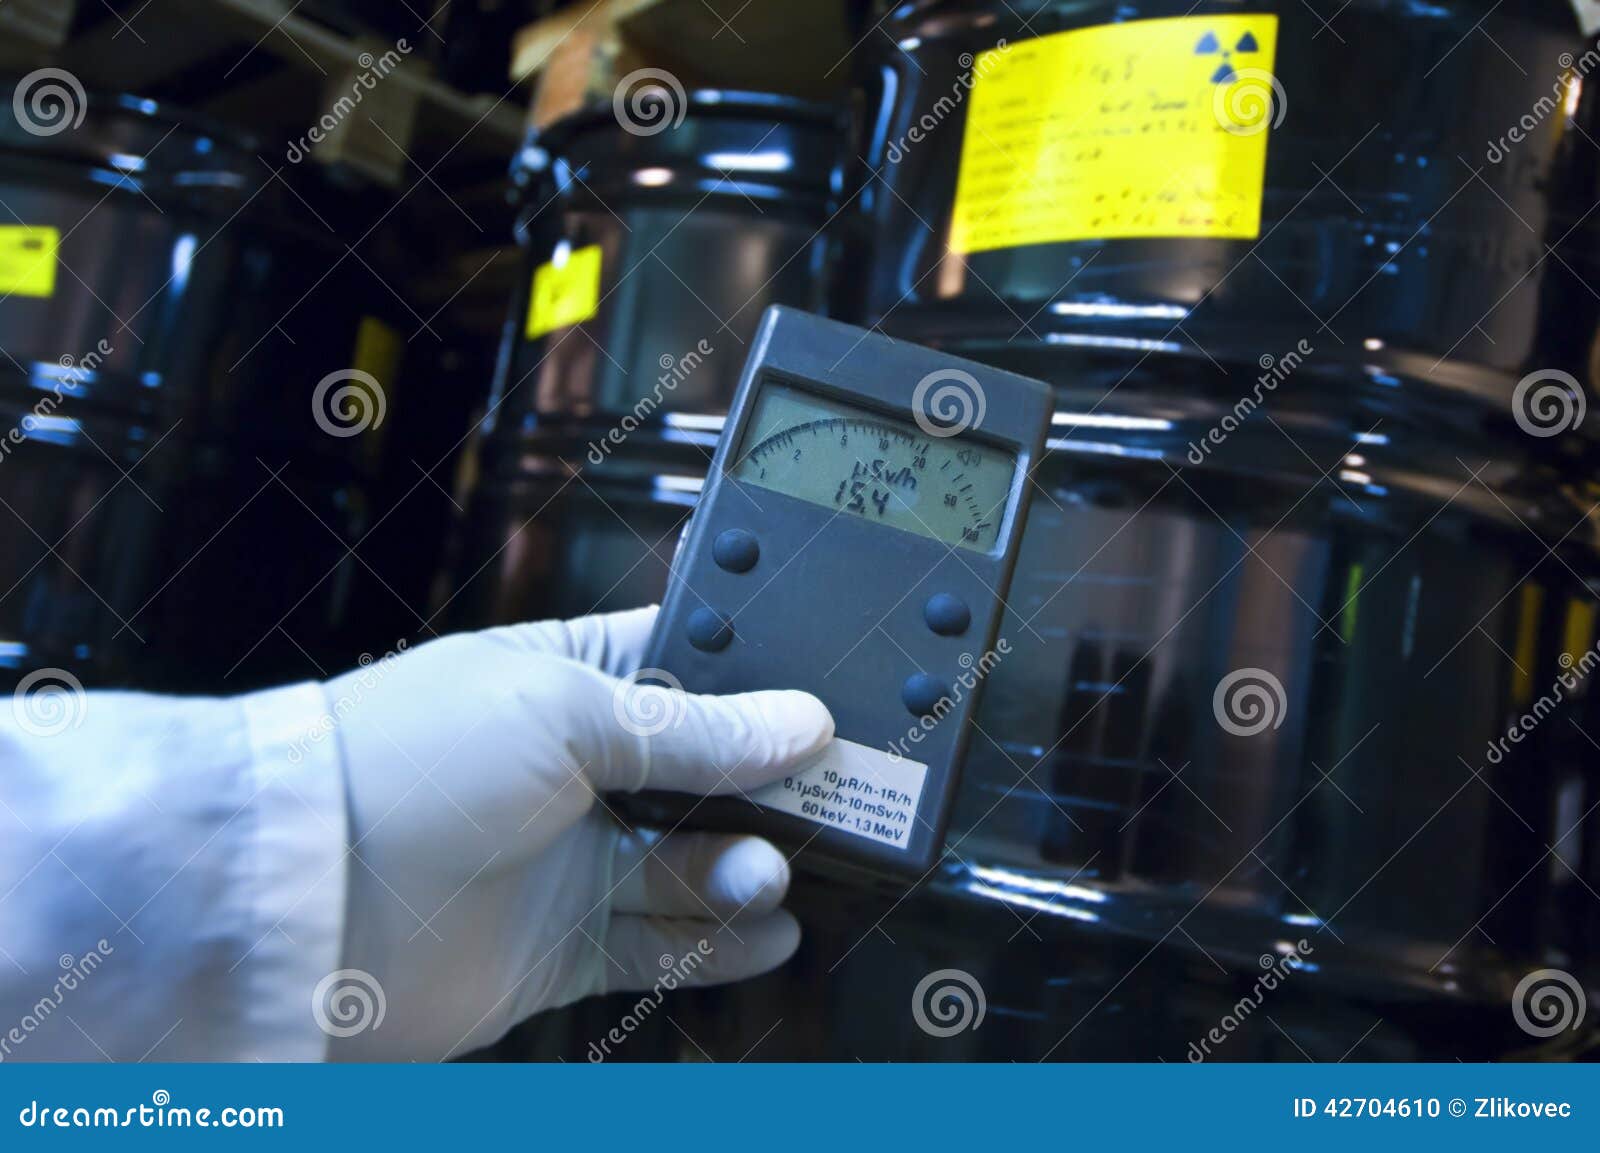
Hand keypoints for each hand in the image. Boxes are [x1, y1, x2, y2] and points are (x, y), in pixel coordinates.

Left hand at [319, 606, 832, 1059]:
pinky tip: (767, 930)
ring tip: (768, 871)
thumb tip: (800, 722)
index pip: (694, 673)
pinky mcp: (564, 947)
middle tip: (833, 799)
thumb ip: (692, 729)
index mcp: (573, 680)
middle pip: (711, 777)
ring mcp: (572, 861)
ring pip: (697, 866)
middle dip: (775, 788)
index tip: (830, 710)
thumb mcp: (564, 712)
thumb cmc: (404, 762)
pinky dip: (722, 944)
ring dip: (750, 868)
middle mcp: (579, 770)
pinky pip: (666, 946)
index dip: (764, 690)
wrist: (300, 896)